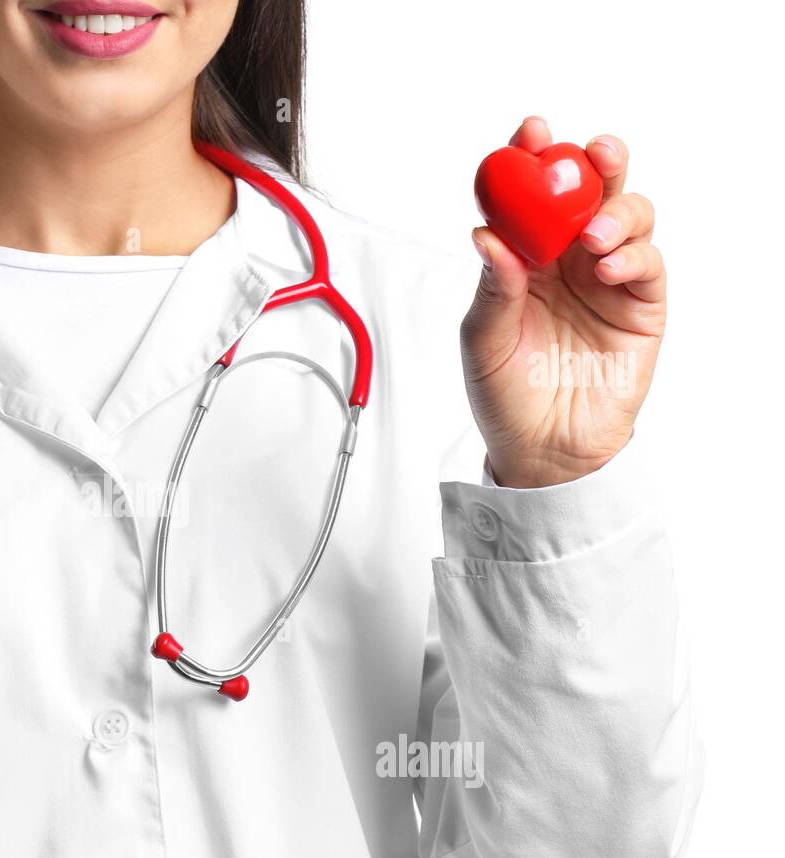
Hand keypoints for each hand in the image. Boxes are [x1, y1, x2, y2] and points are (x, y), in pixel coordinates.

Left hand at [460, 117, 665, 487]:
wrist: (541, 451)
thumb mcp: (482, 342)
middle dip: (593, 163)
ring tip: (593, 234)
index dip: (532, 160)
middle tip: (587, 153)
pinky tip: (608, 264)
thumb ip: (491, 289)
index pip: (530, 197)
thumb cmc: (504, 395)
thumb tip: (486, 235)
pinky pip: (648, 263)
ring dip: (616, 210)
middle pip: (590, 192)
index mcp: (524, 258)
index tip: (529, 134)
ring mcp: (607, 279)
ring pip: (627, 217)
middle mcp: (568, 260)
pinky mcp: (641, 306)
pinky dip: (633, 253)